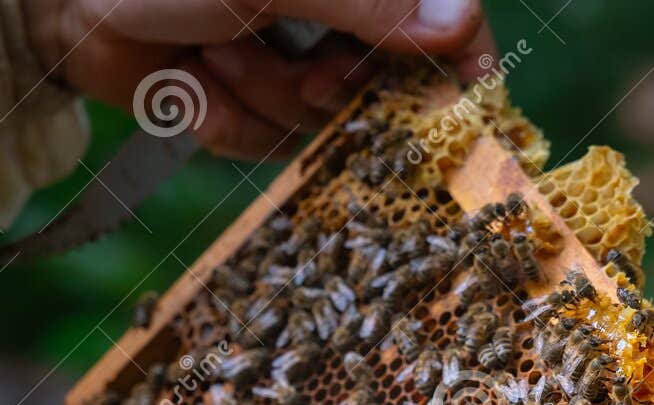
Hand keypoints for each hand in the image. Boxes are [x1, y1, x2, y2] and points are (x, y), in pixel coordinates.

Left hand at [26, 0, 496, 159]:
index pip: (437, 19)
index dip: (455, 62)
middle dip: (332, 85)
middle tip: (303, 72)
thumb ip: (371, 1)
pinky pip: (265, 141)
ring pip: (319, 121)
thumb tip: (461, 26)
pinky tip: (192, 78)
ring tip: (214, 52)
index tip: (461, 101)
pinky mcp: (244, 105)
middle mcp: (328, 12)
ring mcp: (285, 60)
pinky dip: (225, 116)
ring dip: (262, 94)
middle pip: (383, 84)